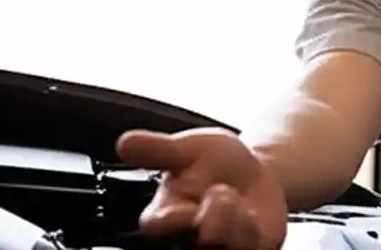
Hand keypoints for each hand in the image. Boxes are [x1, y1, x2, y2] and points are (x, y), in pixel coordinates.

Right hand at [116, 127, 288, 249]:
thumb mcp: (187, 149)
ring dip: (238, 218)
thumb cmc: (212, 162)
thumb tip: (123, 142)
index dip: (170, 222)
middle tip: (221, 192)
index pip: (157, 228)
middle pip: (196, 244)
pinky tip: (253, 215)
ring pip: (227, 246)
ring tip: (235, 197)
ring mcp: (220, 247)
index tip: (183, 210)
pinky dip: (257, 231)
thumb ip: (157, 150)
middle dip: (214, 219)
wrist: (254, 169)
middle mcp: (189, 237)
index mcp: (166, 214)